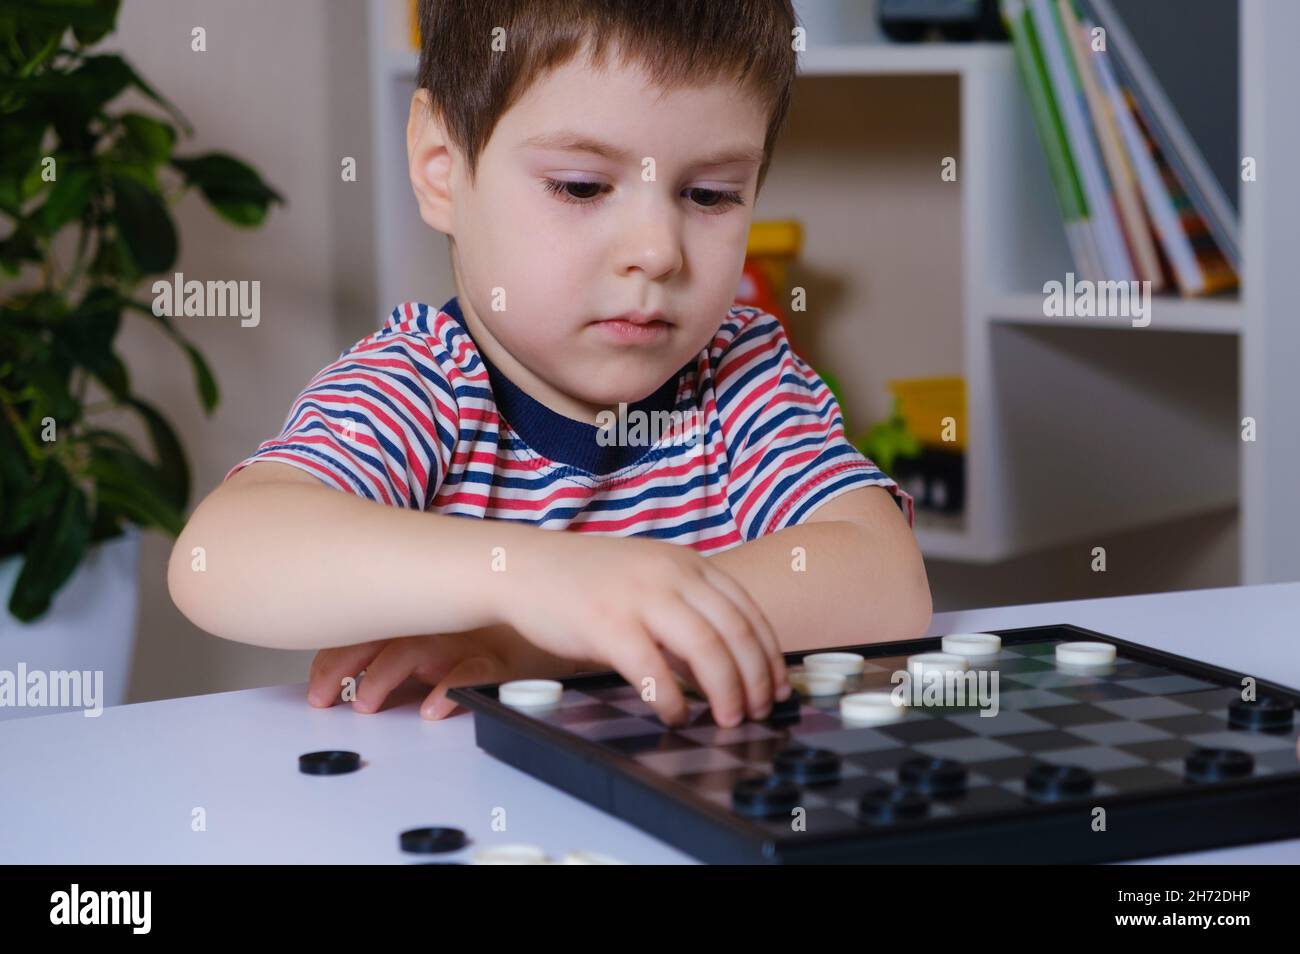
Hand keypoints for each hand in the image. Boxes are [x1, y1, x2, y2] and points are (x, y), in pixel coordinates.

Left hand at [306, 625, 575, 719]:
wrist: (565, 616)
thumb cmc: (505, 630)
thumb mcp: (452, 631)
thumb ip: (411, 648)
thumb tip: (365, 685)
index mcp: (423, 613)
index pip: (364, 629)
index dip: (333, 660)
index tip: (317, 692)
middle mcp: (440, 621)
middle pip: (377, 635)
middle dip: (342, 667)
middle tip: (326, 700)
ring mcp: (469, 638)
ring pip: (414, 649)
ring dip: (383, 676)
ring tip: (368, 704)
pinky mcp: (504, 659)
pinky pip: (472, 673)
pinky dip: (449, 690)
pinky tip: (432, 708)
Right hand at [497, 533, 788, 727]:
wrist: (523, 567)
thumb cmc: (585, 581)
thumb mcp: (648, 577)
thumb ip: (685, 607)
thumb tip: (723, 662)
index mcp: (686, 562)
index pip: (747, 610)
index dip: (769, 655)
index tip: (776, 687)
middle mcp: (670, 574)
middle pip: (734, 632)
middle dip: (755, 679)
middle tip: (758, 711)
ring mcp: (639, 597)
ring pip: (706, 649)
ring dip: (725, 692)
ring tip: (726, 719)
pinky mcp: (607, 624)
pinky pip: (653, 670)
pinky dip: (671, 699)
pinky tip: (674, 715)